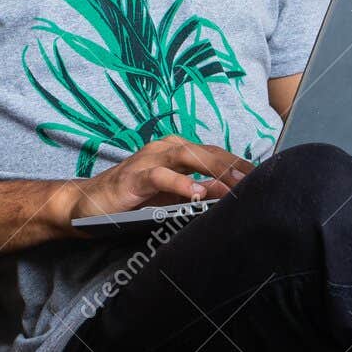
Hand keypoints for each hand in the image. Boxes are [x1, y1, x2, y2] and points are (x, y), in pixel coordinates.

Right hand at [64, 136, 250, 231]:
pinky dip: (180, 183)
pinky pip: (161, 176)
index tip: (264, 177)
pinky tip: (196, 193)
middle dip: (233, 165)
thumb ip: (199, 192)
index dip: (239, 164)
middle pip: (207, 152)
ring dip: (214, 170)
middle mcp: (166, 148)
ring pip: (188, 156)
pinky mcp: (134, 176)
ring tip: (235, 184)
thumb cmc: (134, 200)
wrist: (88, 203)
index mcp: (178, 150)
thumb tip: (230, 196)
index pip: (216, 153)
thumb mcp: (171, 197)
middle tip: (257, 181)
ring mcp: (150, 159)